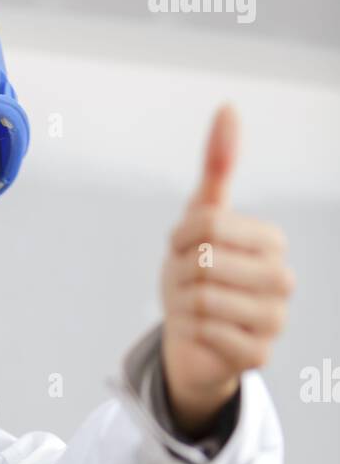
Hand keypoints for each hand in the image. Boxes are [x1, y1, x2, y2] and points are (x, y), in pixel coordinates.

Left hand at [159, 103, 295, 434]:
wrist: (189, 339)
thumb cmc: (196, 275)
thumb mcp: (200, 220)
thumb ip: (217, 166)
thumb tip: (228, 107)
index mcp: (272, 241)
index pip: (207, 224)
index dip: (180, 239)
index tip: (184, 251)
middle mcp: (282, 279)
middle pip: (205, 262)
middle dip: (181, 275)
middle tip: (188, 285)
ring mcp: (275, 320)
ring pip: (204, 300)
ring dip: (183, 306)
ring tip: (194, 310)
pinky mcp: (258, 356)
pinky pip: (208, 334)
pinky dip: (192, 333)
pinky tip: (201, 335)